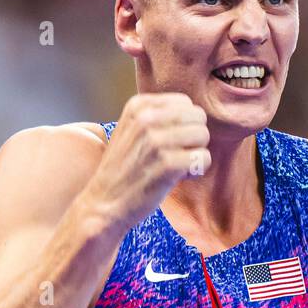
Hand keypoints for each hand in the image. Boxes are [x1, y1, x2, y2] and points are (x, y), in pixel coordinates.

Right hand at [85, 92, 210, 234]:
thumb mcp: (131, 130)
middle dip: (193, 138)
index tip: (167, 143)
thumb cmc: (123, 171)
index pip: (185, 103)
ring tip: (175, 167)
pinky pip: (203, 158)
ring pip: (203, 135)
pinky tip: (177, 178)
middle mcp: (146, 118)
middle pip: (197, 117)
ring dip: (195, 154)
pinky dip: (195, 171)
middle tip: (175, 156)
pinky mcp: (167, 164)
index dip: (183, 125)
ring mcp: (156, 141)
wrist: (104, 204)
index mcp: (138, 106)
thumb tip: (195, 113)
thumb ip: (158, 117)